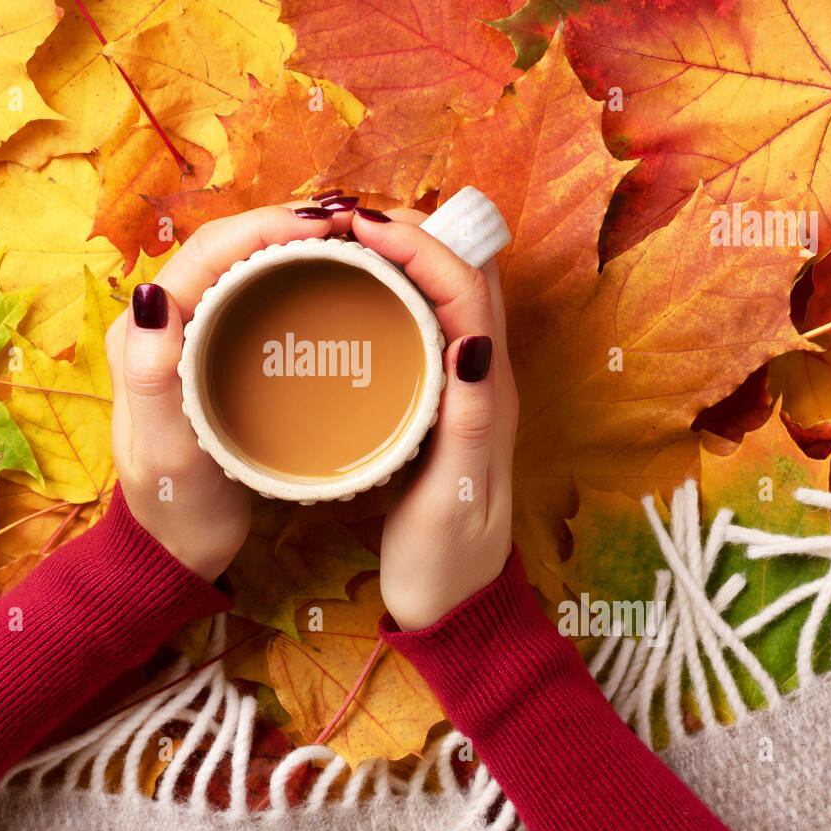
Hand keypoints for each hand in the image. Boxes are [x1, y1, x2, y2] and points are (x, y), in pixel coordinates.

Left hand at [105, 202, 357, 580]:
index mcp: (143, 331)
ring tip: (354, 242)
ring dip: (295, 244)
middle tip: (354, 225)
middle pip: (229, 246)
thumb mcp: (163, 451)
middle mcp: (162, 321)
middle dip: (287, 222)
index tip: (327, 224)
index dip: (266, 224)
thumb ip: (150, 377)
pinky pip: (257, 297)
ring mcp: (190, 336)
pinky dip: (295, 277)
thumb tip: (151, 294)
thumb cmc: (170, 507)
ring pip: (245, 266)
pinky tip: (336, 282)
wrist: (175, 549)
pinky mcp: (215, 355)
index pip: (207, 250)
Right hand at [350, 209, 518, 630]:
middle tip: (342, 222)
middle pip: (461, 274)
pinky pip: (420, 325)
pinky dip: (389, 293)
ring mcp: (462, 387)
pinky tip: (347, 297)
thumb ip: (468, 422)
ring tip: (340, 242)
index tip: (359, 223)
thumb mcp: (456, 498)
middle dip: (411, 231)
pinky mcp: (438, 402)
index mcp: (490, 392)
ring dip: (401, 256)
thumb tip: (473, 338)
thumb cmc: (450, 561)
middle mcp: (483, 377)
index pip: (468, 288)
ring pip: (441, 294)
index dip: (420, 243)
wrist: (454, 607)